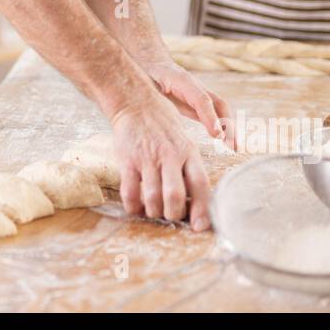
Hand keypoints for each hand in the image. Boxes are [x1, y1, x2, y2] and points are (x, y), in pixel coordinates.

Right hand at [110, 89, 212, 230]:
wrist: (134, 102)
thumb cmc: (162, 124)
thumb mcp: (183, 140)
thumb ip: (188, 165)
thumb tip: (195, 197)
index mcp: (188, 151)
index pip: (200, 184)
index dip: (201, 209)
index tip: (200, 227)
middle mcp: (170, 156)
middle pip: (175, 196)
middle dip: (173, 214)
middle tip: (170, 215)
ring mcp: (148, 158)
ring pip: (153, 197)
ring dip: (154, 211)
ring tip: (154, 211)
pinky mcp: (128, 159)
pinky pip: (130, 191)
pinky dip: (133, 206)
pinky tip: (135, 207)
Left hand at [144, 59, 235, 150]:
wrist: (151, 62)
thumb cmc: (145, 74)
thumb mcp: (146, 85)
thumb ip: (153, 99)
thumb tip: (155, 119)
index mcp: (182, 81)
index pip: (202, 100)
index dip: (210, 117)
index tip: (217, 135)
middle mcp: (195, 86)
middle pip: (218, 103)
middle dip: (228, 124)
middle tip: (232, 145)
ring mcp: (199, 92)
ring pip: (220, 108)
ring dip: (230, 127)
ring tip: (235, 147)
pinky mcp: (198, 101)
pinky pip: (214, 113)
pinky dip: (222, 126)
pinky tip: (226, 142)